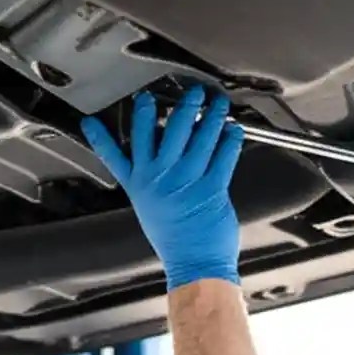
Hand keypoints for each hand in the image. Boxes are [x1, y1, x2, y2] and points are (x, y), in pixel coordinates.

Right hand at [81, 87, 244, 290]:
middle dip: (184, 104)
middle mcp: (159, 179)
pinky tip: (233, 129)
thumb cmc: (174, 237)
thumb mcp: (147, 205)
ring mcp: (185, 183)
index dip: (124, 123)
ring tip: (218, 102)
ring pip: (200, 137)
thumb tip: (156, 148)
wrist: (194, 264)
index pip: (120, 149)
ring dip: (212, 115)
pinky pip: (222, 156)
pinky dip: (229, 139)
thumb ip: (147, 177)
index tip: (132, 101)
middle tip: (193, 91)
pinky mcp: (211, 189)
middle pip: (169, 130)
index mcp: (139, 183)